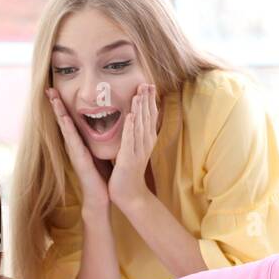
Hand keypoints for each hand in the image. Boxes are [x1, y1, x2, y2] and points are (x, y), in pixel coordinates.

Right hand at [47, 87, 108, 211]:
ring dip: (58, 112)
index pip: (69, 120)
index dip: (63, 105)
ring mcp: (74, 152)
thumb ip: (97, 139)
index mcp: (79, 142)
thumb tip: (103, 124)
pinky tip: (64, 119)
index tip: (57, 90)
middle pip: (63, 120)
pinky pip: (73, 141)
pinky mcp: (79, 159)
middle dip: (56, 104)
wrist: (100, 196)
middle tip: (48, 88)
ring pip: (65, 127)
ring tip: (52, 98)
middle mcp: (73, 145)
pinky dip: (68, 128)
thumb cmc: (100, 175)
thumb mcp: (98, 152)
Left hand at [108, 83, 158, 210]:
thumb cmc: (129, 173)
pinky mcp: (128, 158)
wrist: (130, 195)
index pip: (150, 117)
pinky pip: (130, 140)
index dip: (150, 101)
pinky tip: (131, 116)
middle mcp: (144, 144)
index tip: (149, 85)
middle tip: (147, 83)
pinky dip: (131, 127)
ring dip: (140, 109)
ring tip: (139, 94)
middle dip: (147, 100)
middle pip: (147, 118)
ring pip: (140, 126)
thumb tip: (136, 121)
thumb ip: (135, 136)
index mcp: (146, 141)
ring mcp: (137, 151)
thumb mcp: (134, 151)